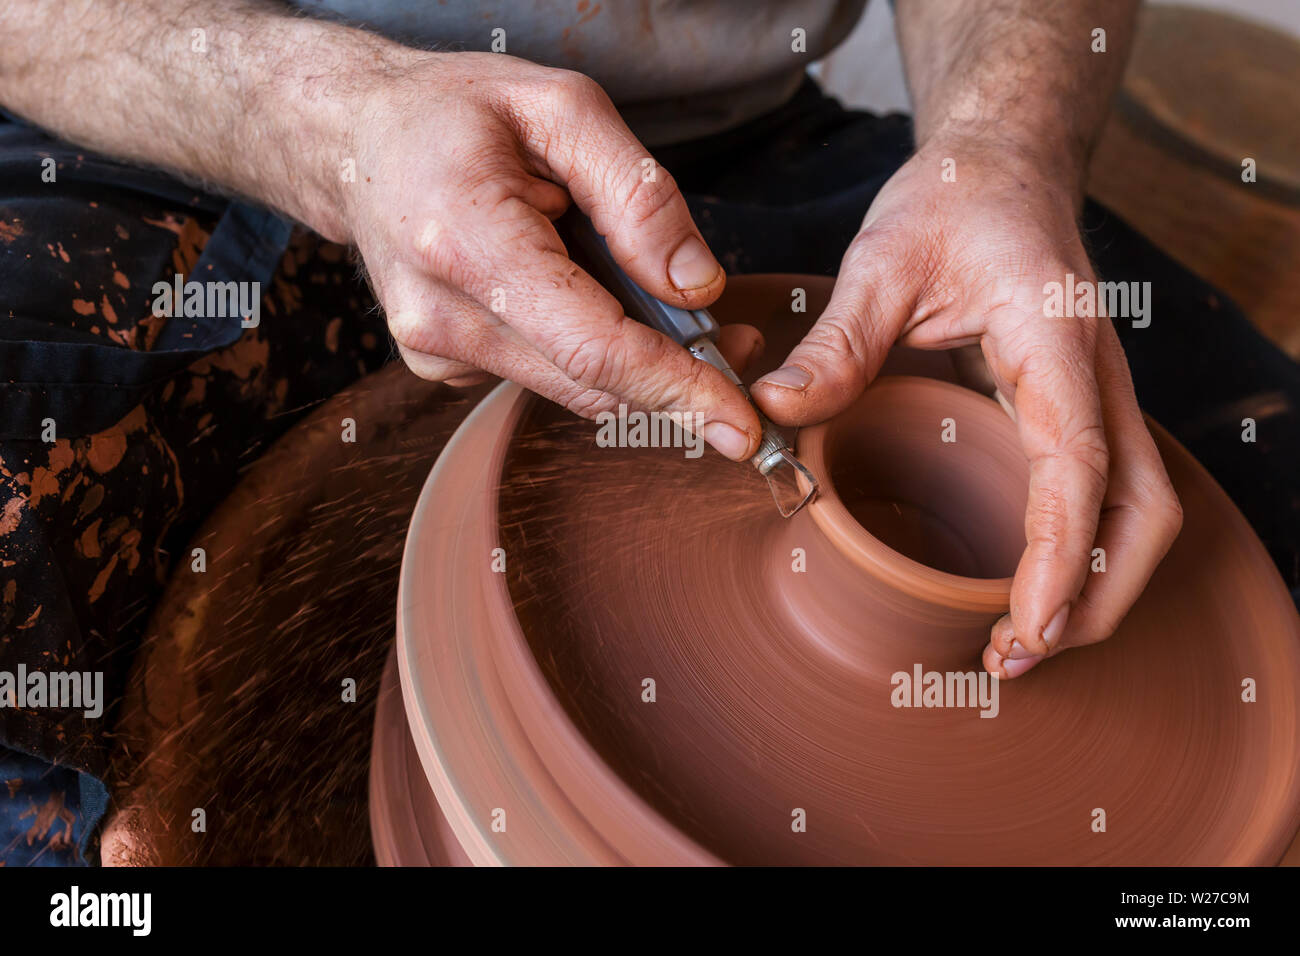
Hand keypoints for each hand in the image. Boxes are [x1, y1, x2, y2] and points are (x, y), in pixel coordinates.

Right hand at [328, 51, 761, 459]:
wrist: (355, 140)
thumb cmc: (455, 112)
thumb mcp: (562, 109)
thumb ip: (637, 196)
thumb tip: (696, 285)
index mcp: (468, 242)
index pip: (592, 347)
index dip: (676, 388)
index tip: (739, 426)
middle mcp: (442, 316)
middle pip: (591, 379)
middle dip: (675, 374)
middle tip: (733, 339)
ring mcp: (435, 349)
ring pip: (572, 384)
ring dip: (633, 361)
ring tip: (664, 299)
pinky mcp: (442, 364)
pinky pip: (542, 371)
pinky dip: (584, 348)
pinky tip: (581, 291)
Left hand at [752, 138, 1182, 676]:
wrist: (1001, 168)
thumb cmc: (952, 202)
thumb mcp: (883, 258)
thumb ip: (838, 340)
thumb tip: (774, 411)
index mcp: (1057, 340)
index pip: (1080, 462)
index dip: (1062, 553)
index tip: (1029, 624)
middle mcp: (1097, 378)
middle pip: (1142, 511)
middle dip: (1095, 595)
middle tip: (1013, 657)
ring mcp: (1096, 398)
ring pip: (1136, 511)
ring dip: (1094, 586)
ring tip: (1017, 645)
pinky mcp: (1074, 411)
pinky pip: (1100, 496)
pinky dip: (1075, 554)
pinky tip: (1022, 591)